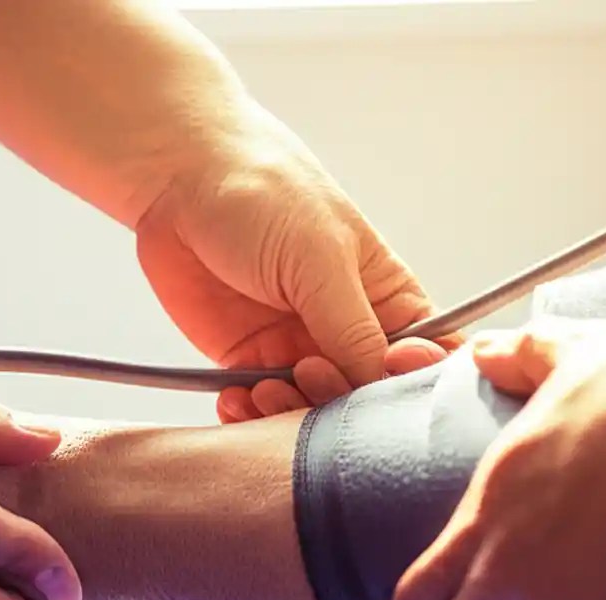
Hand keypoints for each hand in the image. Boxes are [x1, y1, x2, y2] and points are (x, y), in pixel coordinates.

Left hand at [136, 103, 459, 421]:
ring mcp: (298, 348)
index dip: (416, 379)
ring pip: (313, 412)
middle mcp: (348, 329)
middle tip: (309, 372)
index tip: (386, 375)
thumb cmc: (263, 193)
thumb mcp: (320, 258)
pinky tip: (235, 399)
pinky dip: (250, 416)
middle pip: (369, 398)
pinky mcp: (248, 360)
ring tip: (264, 389)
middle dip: (343, 402)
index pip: (428, 355)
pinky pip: (260, 408)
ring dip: (291, 415)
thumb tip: (386, 387)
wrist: (177, 178)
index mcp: (387, 295)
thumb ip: (354, 328)